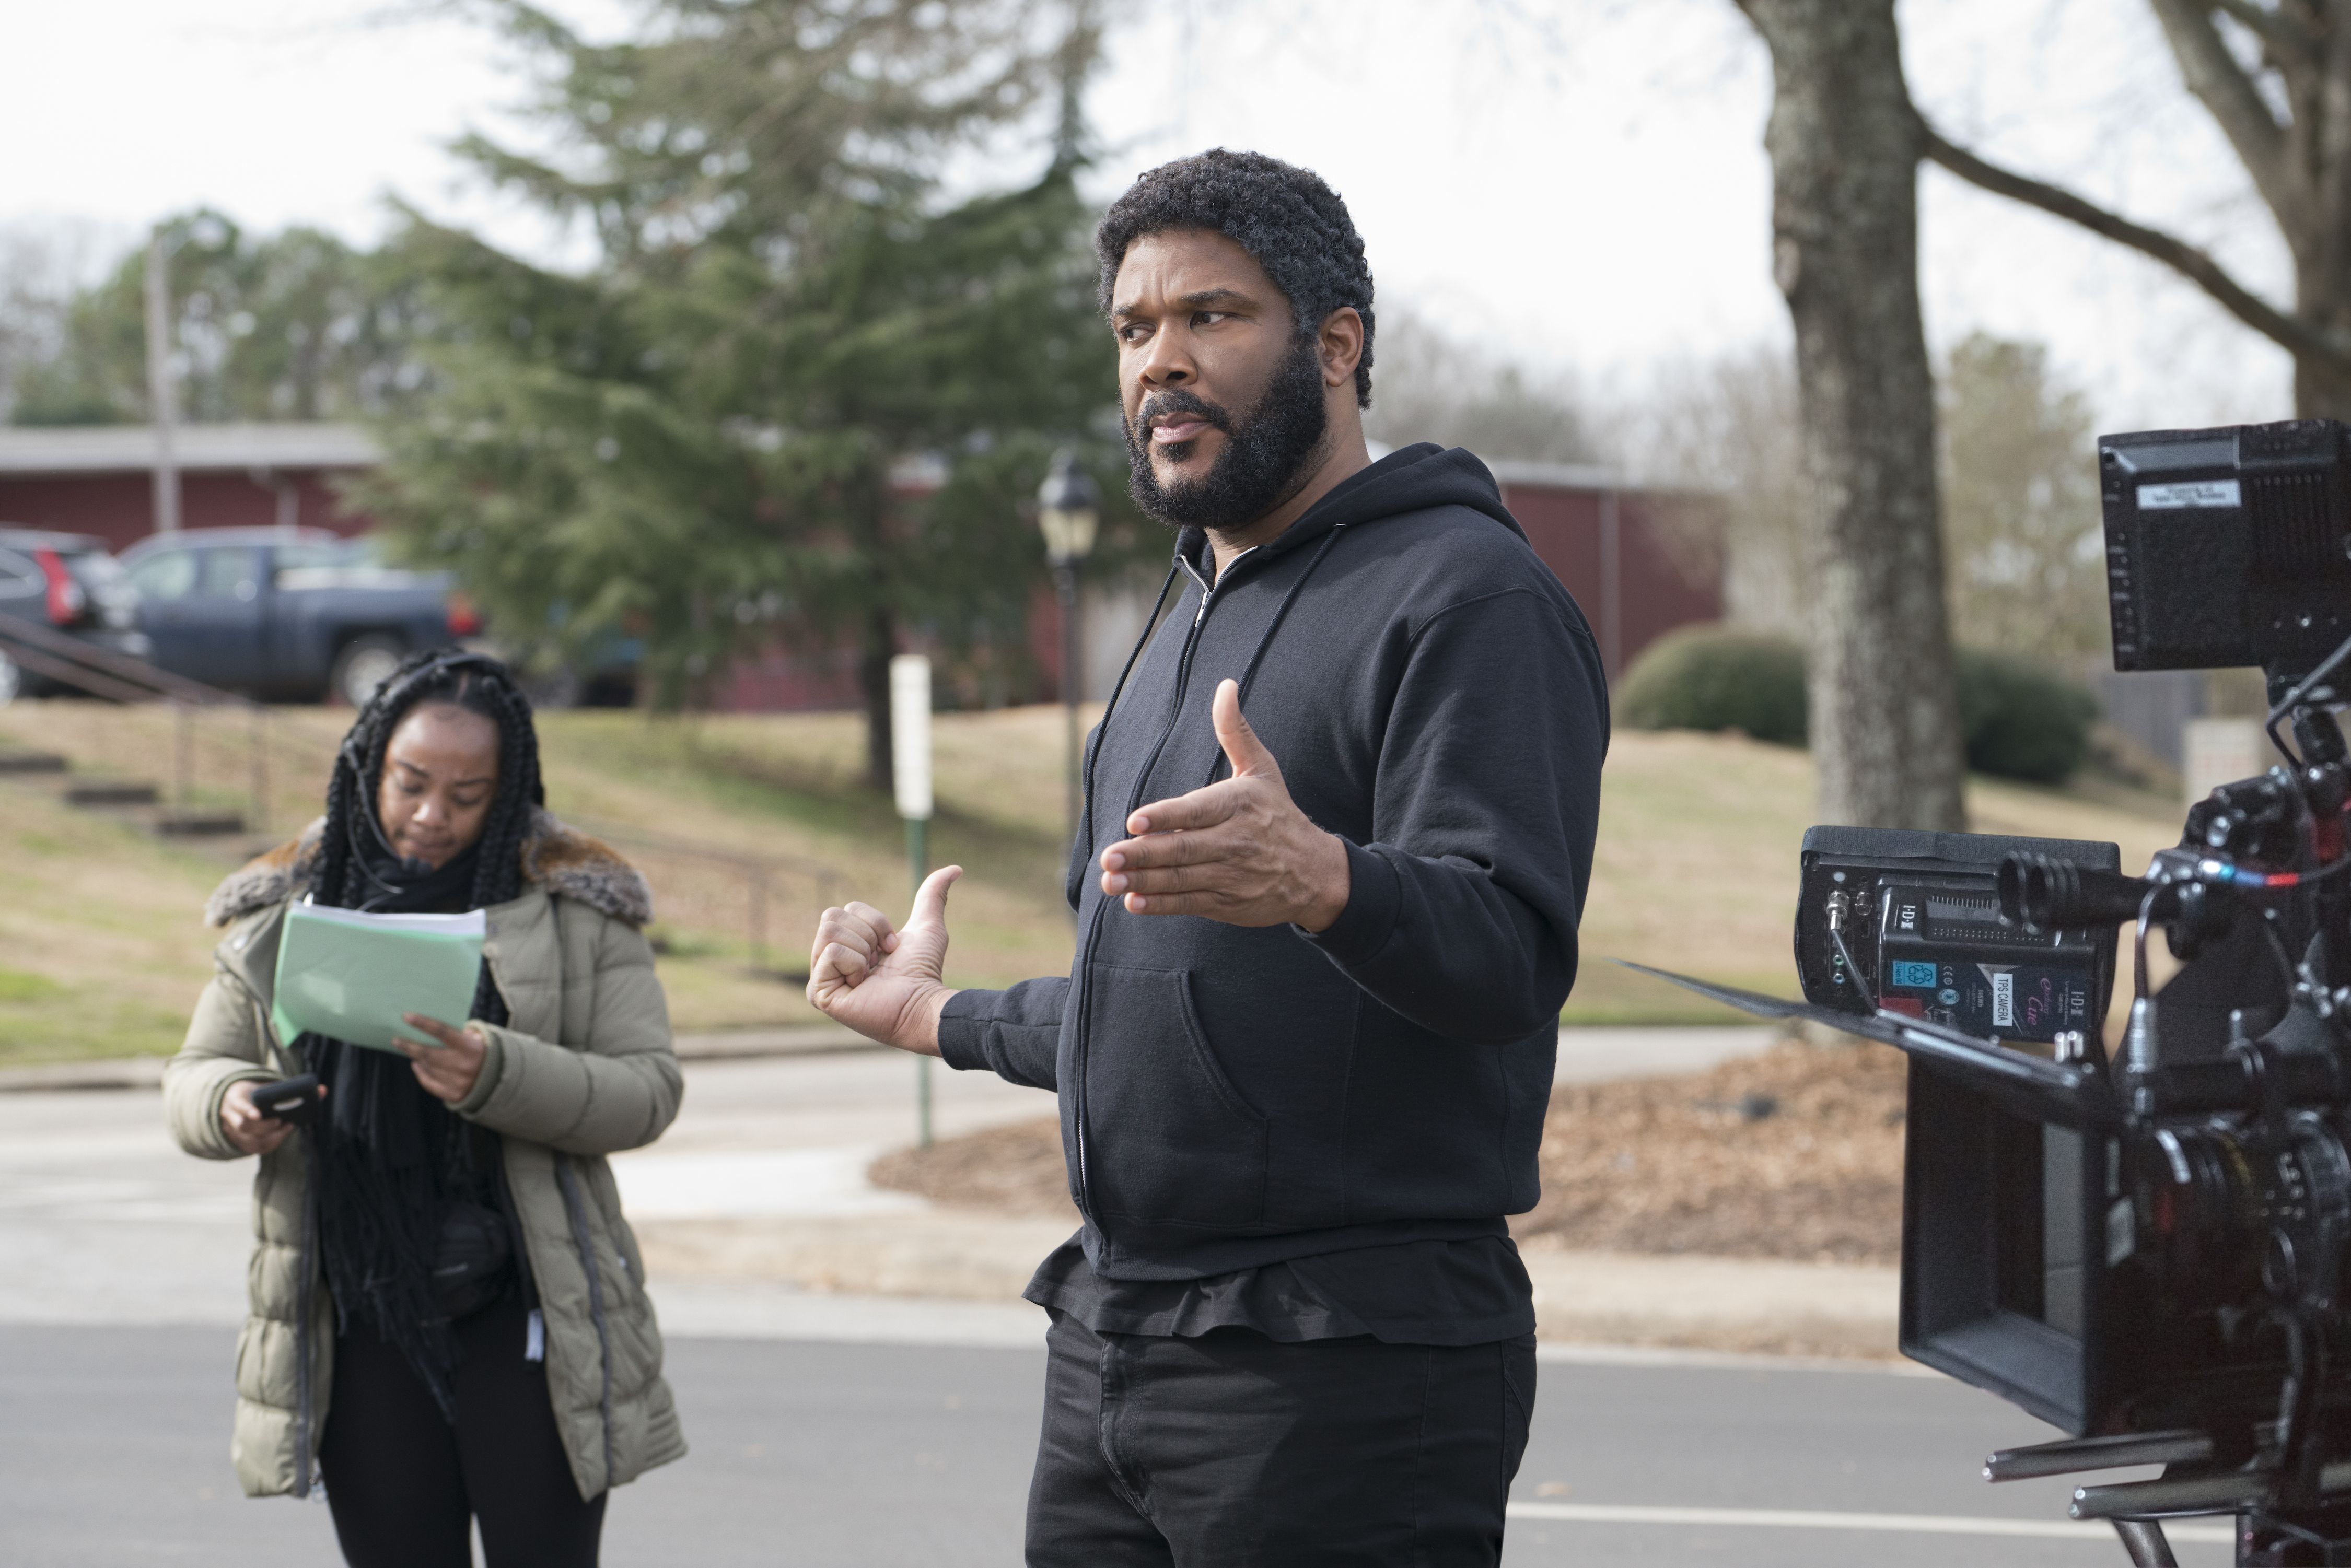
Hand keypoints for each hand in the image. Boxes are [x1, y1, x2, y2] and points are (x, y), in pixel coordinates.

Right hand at [220, 1079, 299, 1155]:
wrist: (237, 1100)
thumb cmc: (257, 1093)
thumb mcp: (266, 1086)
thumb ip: (290, 1087)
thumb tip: (323, 1090)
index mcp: (235, 1099)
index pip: (238, 1106)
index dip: (247, 1111)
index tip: (258, 1114)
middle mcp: (230, 1116)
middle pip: (244, 1126)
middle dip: (264, 1126)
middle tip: (280, 1121)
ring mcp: (232, 1131)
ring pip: (249, 1141)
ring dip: (271, 1137)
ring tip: (287, 1127)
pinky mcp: (239, 1142)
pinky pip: (254, 1149)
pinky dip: (271, 1143)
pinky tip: (283, 1134)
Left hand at [394, 1014, 489, 1102]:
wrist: (500, 1080)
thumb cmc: (483, 1052)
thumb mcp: (478, 1038)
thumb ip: (460, 1031)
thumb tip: (432, 1025)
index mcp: (471, 1047)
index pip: (442, 1032)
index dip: (423, 1023)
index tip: (406, 1016)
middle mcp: (463, 1065)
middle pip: (429, 1053)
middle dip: (410, 1046)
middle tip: (396, 1040)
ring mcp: (458, 1082)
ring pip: (428, 1068)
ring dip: (416, 1058)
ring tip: (408, 1050)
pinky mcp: (454, 1095)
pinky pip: (431, 1084)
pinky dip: (421, 1074)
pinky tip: (415, 1065)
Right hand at [807, 866, 962, 1054]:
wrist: (922, 1003)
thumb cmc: (924, 971)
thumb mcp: (927, 926)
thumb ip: (933, 895)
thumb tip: (956, 869)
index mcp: (846, 944)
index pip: (847, 909)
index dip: (876, 923)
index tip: (892, 948)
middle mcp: (828, 960)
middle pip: (831, 917)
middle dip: (866, 934)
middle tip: (880, 961)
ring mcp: (821, 978)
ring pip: (829, 932)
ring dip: (862, 949)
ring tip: (871, 973)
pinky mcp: (819, 994)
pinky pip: (832, 954)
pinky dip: (855, 965)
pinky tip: (862, 985)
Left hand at [1100, 678, 1350, 929]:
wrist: (1314, 872)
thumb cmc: (1278, 814)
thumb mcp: (1262, 769)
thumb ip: (1235, 731)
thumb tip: (1226, 686)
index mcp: (1238, 805)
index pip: (1195, 812)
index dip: (1163, 817)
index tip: (1134, 821)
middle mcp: (1233, 842)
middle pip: (1181, 848)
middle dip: (1142, 854)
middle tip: (1109, 856)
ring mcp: (1228, 875)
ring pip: (1179, 878)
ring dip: (1141, 881)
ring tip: (1109, 880)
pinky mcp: (1225, 902)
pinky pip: (1187, 903)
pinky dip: (1159, 904)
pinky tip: (1133, 902)